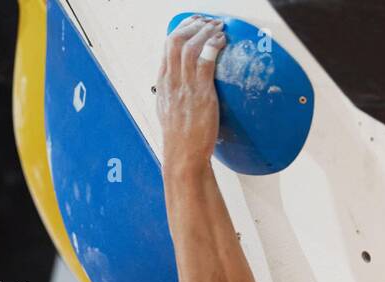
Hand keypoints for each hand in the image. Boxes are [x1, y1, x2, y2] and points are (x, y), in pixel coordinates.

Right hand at [157, 16, 226, 173]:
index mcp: (163, 84)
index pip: (167, 48)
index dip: (180, 30)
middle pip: (175, 40)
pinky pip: (205, 61)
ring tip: (217, 27)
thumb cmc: (182, 140)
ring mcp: (184, 87)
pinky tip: (221, 41)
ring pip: (190, 46)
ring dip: (205, 31)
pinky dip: (213, 46)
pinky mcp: (200, 94)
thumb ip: (175, 95)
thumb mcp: (170, 112)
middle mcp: (171, 82)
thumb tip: (184, 88)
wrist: (184, 156)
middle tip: (207, 21)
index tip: (192, 24)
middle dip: (192, 25)